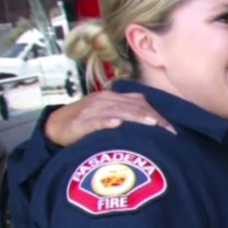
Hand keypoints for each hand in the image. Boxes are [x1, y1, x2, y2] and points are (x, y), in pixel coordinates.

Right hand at [45, 91, 174, 146]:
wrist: (56, 125)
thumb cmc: (86, 121)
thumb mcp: (107, 112)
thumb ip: (126, 112)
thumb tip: (152, 118)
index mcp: (113, 97)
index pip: (140, 103)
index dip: (157, 113)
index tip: (171, 128)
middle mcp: (105, 100)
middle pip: (133, 107)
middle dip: (153, 118)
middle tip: (168, 130)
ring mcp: (92, 110)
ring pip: (118, 112)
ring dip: (135, 117)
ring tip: (151, 123)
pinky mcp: (80, 122)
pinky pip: (95, 121)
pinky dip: (106, 121)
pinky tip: (116, 124)